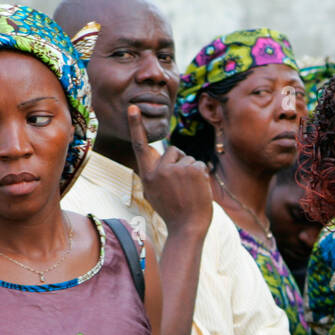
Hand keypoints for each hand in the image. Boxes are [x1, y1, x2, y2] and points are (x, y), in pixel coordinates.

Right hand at [128, 104, 211, 234]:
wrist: (187, 227)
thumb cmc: (172, 211)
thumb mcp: (154, 192)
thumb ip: (154, 173)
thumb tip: (158, 154)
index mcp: (147, 175)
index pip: (140, 146)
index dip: (135, 125)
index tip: (133, 107)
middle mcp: (159, 170)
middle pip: (173, 150)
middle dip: (180, 162)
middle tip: (182, 184)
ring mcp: (176, 169)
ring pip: (188, 158)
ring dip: (192, 171)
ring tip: (189, 191)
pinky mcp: (192, 170)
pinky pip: (199, 164)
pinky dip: (202, 176)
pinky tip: (197, 190)